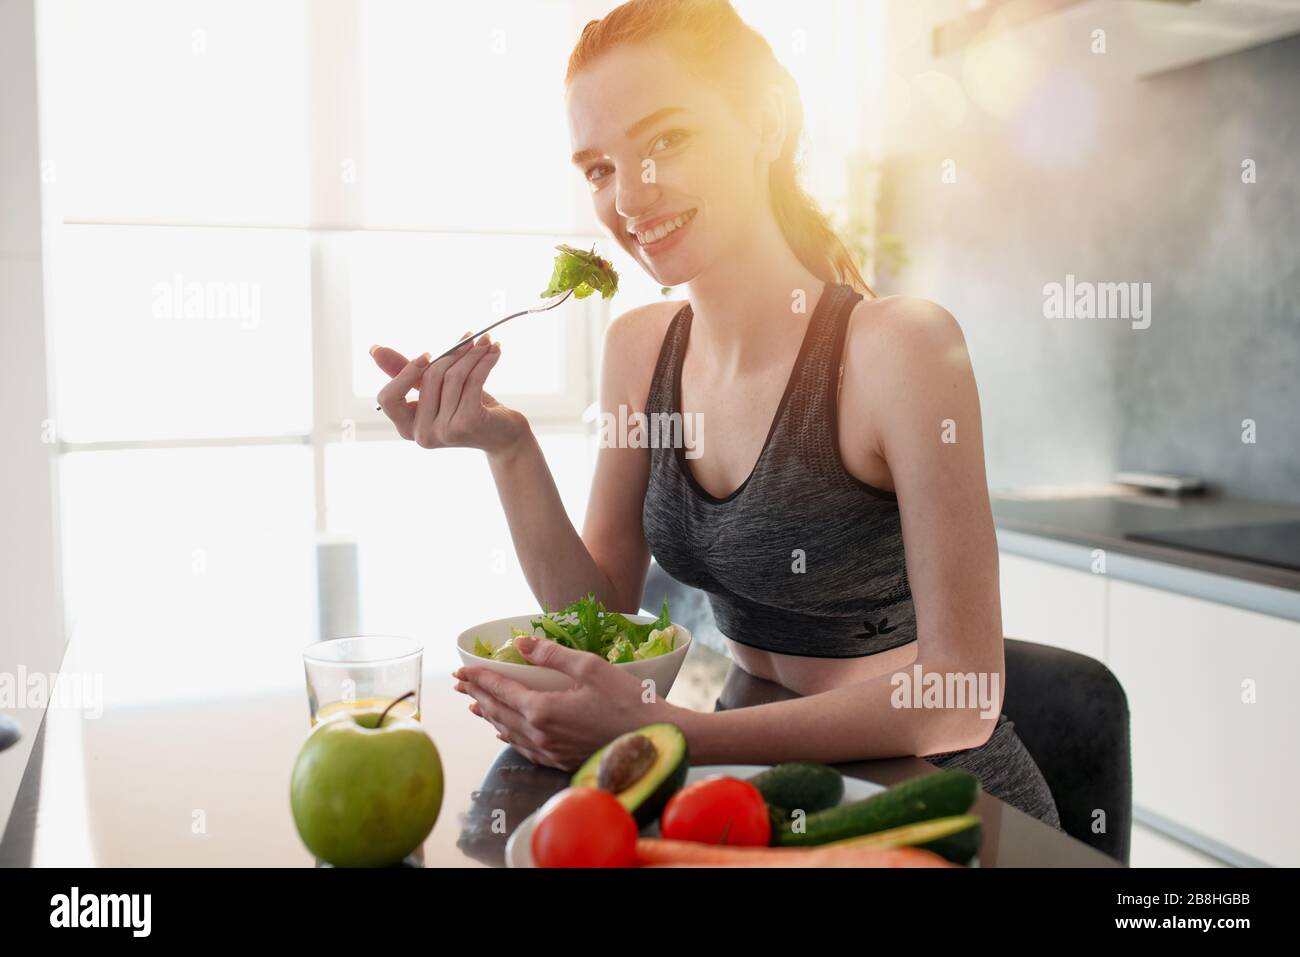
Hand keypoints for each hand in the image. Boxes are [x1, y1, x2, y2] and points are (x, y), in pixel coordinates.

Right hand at [371, 331, 527, 455]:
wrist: (504, 436)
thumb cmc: (467, 409)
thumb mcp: (435, 390)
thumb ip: (405, 372)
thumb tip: (374, 349)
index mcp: (408, 427)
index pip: (388, 398)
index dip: (404, 373)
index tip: (426, 354)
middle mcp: (423, 434)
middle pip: (429, 378)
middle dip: (453, 354)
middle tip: (470, 338)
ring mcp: (445, 432)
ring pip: (453, 377)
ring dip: (473, 354)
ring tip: (486, 342)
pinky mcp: (468, 423)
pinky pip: (473, 381)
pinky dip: (485, 362)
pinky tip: (494, 352)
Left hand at [452, 634, 674, 770]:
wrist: (652, 740)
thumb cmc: (627, 701)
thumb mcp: (590, 667)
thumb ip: (553, 655)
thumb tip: (522, 644)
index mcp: (543, 710)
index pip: (501, 690)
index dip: (480, 678)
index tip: (463, 670)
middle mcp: (540, 734)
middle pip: (499, 712)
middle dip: (478, 695)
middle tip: (462, 684)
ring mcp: (550, 751)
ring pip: (508, 732)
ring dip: (490, 715)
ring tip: (477, 705)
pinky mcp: (561, 761)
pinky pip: (524, 747)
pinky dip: (508, 735)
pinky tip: (506, 731)